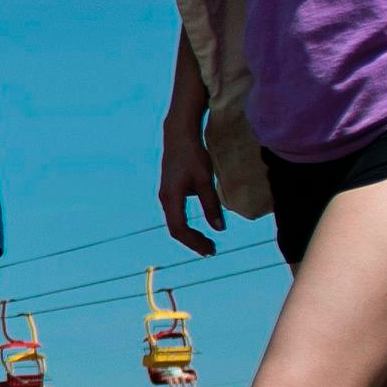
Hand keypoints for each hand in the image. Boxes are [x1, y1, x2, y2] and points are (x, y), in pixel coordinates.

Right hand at [157, 113, 224, 257]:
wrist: (178, 135)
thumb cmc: (193, 156)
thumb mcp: (205, 180)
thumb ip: (212, 205)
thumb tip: (220, 229)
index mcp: (171, 198)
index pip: (179, 229)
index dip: (194, 242)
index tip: (211, 249)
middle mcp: (165, 200)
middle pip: (176, 230)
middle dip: (193, 242)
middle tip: (212, 251)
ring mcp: (166, 196)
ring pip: (175, 223)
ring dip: (190, 235)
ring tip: (207, 243)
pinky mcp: (169, 192)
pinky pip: (176, 216)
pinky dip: (187, 226)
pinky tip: (200, 228)